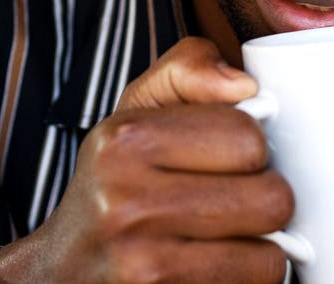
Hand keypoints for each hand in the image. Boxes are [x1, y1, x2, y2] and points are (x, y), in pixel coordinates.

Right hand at [0, 37, 293, 282]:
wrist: (63, 270)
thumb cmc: (112, 183)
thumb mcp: (136, 111)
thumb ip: (187, 71)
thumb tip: (245, 85)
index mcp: (126, 141)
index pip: (246, 135)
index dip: (249, 145)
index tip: (228, 154)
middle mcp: (129, 202)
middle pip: (269, 197)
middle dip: (262, 196)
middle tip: (233, 196)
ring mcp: (146, 266)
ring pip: (270, 254)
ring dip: (259, 245)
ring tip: (224, 232)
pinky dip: (245, 279)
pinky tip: (213, 263)